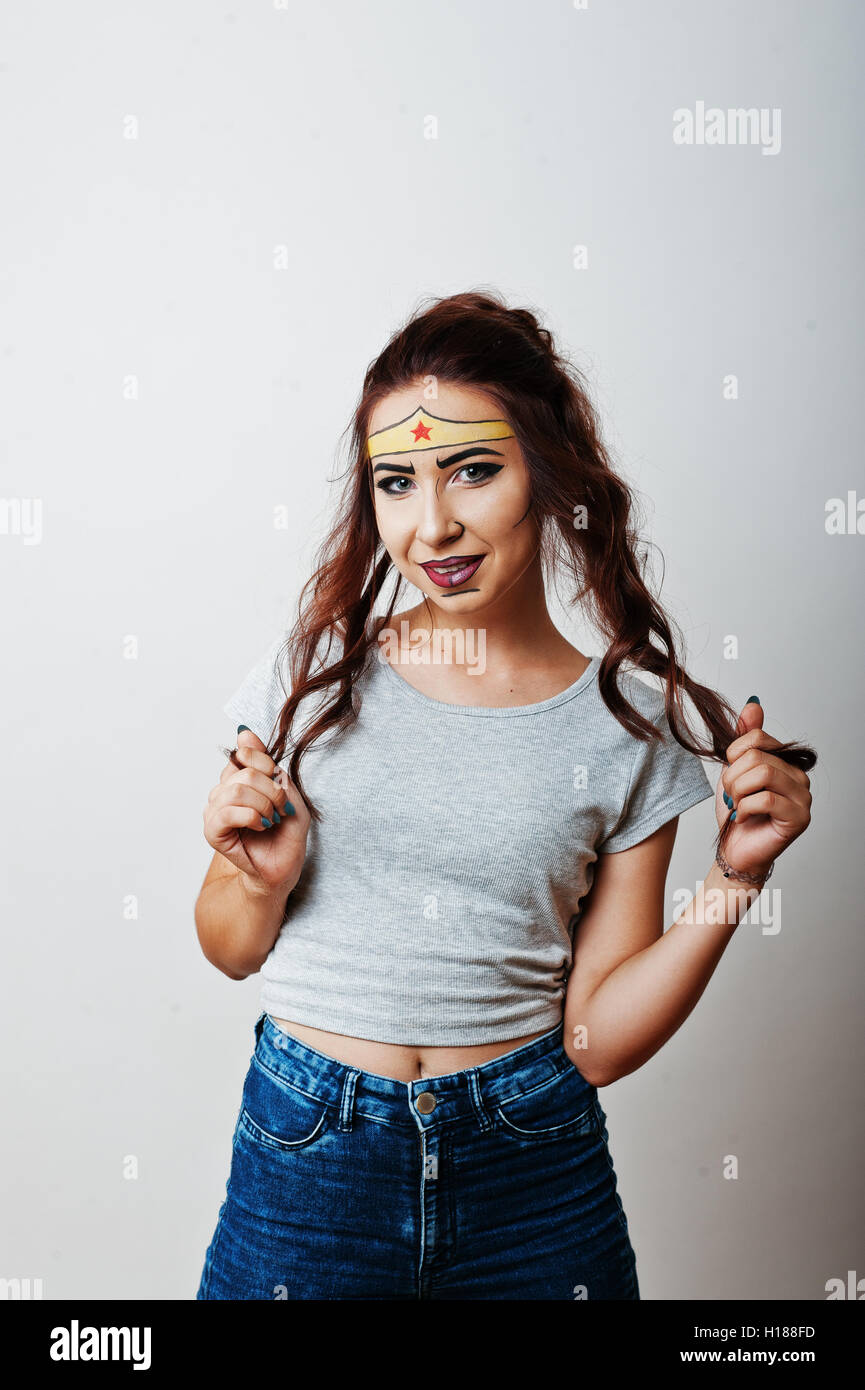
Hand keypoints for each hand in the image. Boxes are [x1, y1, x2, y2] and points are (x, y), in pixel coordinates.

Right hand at [203, 728, 311, 889]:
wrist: (282, 869)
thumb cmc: (286, 833)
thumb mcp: (288, 793)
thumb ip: (267, 763)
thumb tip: (243, 732)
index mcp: (238, 778)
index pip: (243, 752)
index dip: (266, 764)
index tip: (280, 783)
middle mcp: (223, 791)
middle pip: (243, 772)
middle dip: (271, 791)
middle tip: (280, 809)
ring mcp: (214, 810)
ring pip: (236, 790)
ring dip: (264, 806)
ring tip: (271, 820)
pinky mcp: (212, 831)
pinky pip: (227, 812)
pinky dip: (252, 817)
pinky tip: (261, 826)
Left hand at [715, 698, 811, 876]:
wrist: (735, 850)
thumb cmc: (737, 812)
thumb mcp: (734, 770)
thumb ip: (746, 738)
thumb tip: (754, 704)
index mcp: (786, 761)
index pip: (758, 736)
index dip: (734, 754)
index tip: (731, 774)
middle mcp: (800, 776)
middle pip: (758, 756)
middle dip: (732, 777)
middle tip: (732, 796)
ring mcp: (804, 797)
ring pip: (762, 774)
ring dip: (738, 792)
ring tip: (738, 806)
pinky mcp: (800, 818)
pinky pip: (766, 798)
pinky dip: (745, 808)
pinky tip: (744, 817)